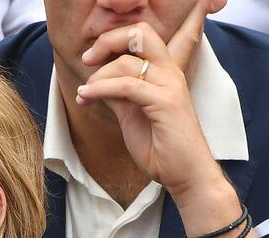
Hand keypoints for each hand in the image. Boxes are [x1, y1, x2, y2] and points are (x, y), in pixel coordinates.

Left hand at [75, 3, 220, 199]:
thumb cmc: (160, 146)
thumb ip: (120, 95)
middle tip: (87, 59)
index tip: (93, 54)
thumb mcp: (132, 115)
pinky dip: (100, 89)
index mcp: (165, 72)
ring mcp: (169, 85)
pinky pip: (127, 85)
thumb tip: (98, 84)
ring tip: (85, 94)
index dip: (119, 34)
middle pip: (140, 33)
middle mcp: (170, 72)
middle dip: (108, 40)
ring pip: (127, 62)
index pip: (147, 36)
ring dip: (97, 77)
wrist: (184, 172)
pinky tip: (85, 98)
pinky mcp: (165, 102)